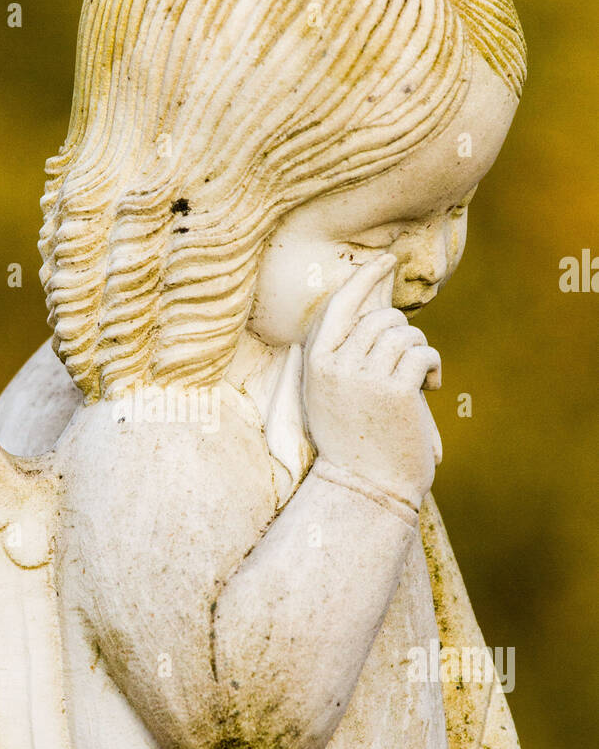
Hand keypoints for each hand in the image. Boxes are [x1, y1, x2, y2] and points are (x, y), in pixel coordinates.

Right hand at [302, 253, 441, 510]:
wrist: (366, 489)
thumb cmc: (354, 441)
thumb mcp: (333, 394)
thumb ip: (346, 353)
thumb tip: (375, 301)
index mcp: (315, 365)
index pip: (340, 305)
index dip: (365, 278)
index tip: (387, 260)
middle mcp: (335, 366)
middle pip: (380, 318)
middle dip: (403, 332)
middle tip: (409, 360)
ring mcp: (363, 378)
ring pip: (404, 333)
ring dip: (418, 350)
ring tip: (418, 378)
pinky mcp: (394, 391)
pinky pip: (422, 353)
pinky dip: (432, 365)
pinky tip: (429, 386)